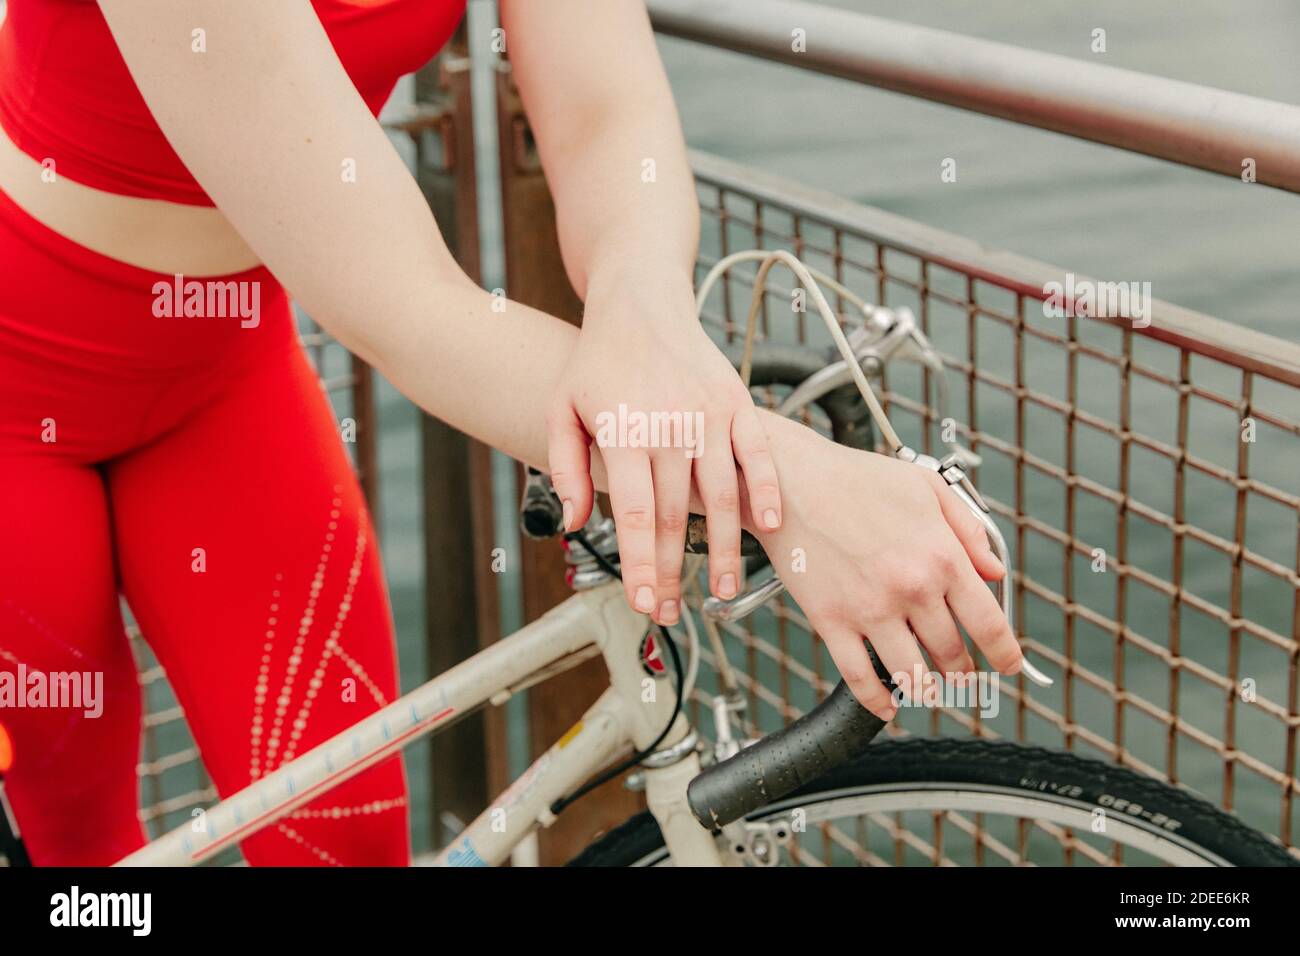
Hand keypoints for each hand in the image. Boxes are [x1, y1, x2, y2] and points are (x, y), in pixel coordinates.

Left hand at [546, 265, 782, 625]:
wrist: (641, 303)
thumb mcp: (562, 409)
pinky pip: (758, 455)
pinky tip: (766, 528)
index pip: (632, 514)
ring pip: (721, 495)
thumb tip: (573, 522)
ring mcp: (709, 414)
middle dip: (673, 570)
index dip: (640, 564)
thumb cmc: (597, 361)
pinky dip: (765, 492)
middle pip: (674, 515)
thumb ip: (565, 468)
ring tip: (720, 591)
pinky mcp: (738, 404)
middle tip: (671, 612)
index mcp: (623, 431)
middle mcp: (669, 425)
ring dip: (722, 549)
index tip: (645, 603)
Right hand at [751, 414, 1021, 719]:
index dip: (1006, 654)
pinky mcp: (831, 621)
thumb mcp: (928, 487)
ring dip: (928, 691)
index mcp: (942, 556)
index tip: (1010, 666)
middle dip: (963, 670)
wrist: (791, 482)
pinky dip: (877, 701)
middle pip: (952, 654)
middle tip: (963, 673)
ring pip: (912, 675)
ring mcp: (871, 610)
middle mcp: (912, 589)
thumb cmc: (858, 479)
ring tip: (931, 692)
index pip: (989, 624)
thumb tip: (995, 571)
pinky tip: (886, 707)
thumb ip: (968, 530)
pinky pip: (860, 677)